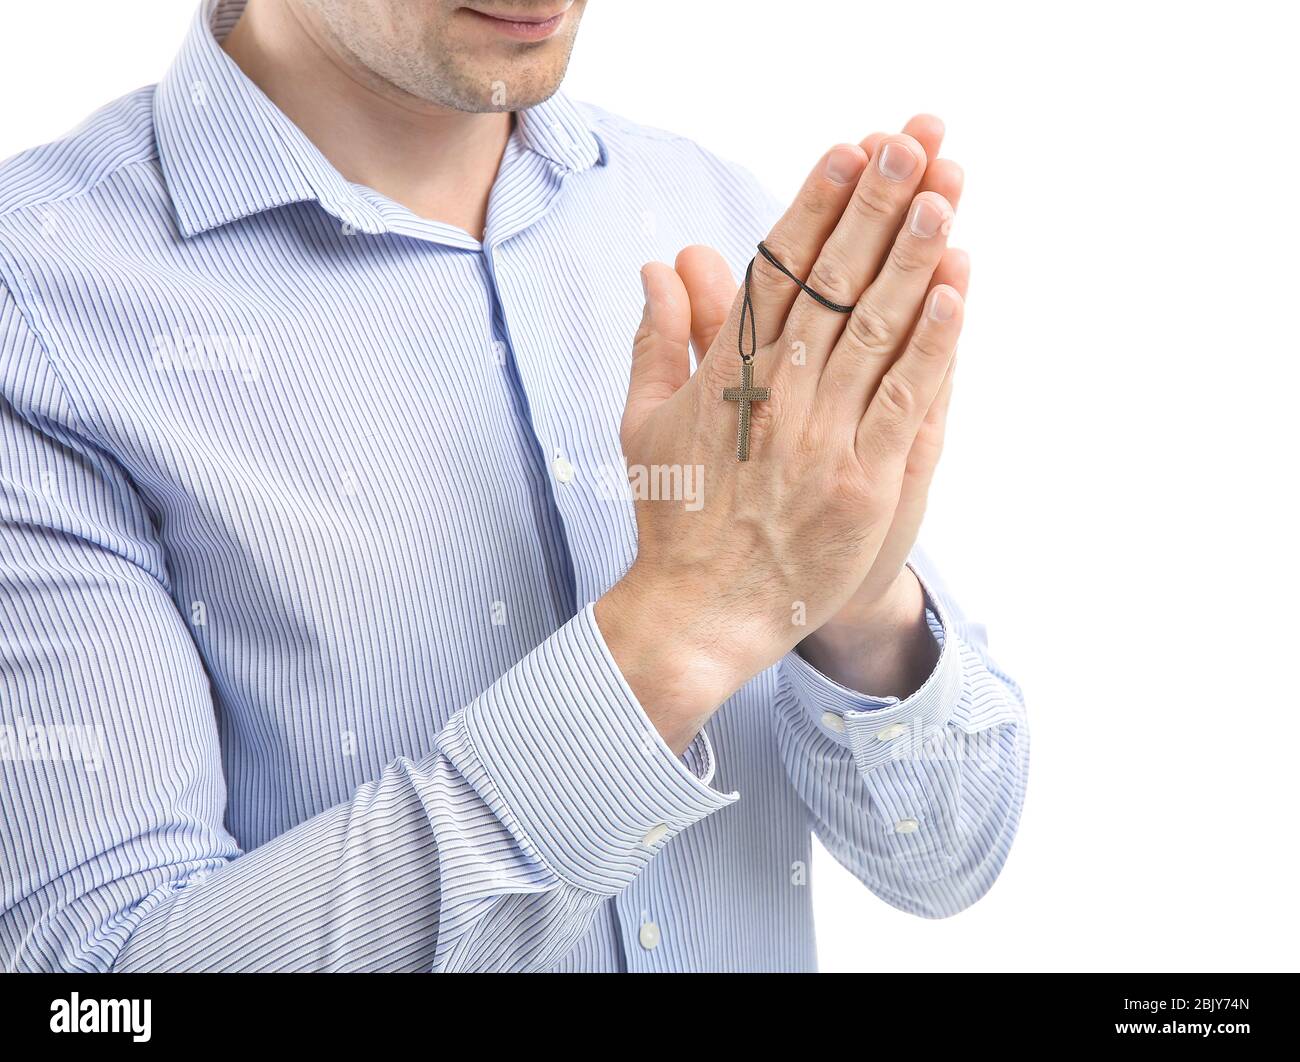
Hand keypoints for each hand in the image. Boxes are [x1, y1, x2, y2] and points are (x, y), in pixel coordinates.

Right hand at [595, 119, 966, 751]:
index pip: (777, 271)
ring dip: (914, 255)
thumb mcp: (644, 423)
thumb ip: (658, 340)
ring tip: (945, 190)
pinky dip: (932, 344)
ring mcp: (824, 437)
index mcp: (725, 373)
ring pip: (875, 329)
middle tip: (913, 140)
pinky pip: (906, 401)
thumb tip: (662, 265)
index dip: (816, 206)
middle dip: (876, 205)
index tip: (848, 152)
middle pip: (834, 283)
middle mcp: (777, 394)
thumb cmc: (675, 518)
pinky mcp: (864, 482)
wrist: (701, 612)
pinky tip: (954, 289)